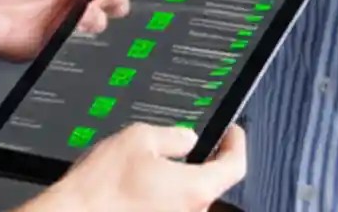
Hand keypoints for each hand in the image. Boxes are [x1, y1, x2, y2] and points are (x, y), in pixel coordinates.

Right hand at [23, 123, 246, 211]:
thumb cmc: (102, 186)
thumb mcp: (138, 138)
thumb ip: (173, 136)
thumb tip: (187, 138)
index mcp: (195, 188)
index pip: (235, 165)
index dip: (236, 144)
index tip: (232, 133)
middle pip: (209, 183)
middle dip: (197, 162)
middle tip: (177, 146)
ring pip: (186, 198)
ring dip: (174, 182)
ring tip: (142, 169)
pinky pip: (168, 209)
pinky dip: (159, 198)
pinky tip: (134, 189)